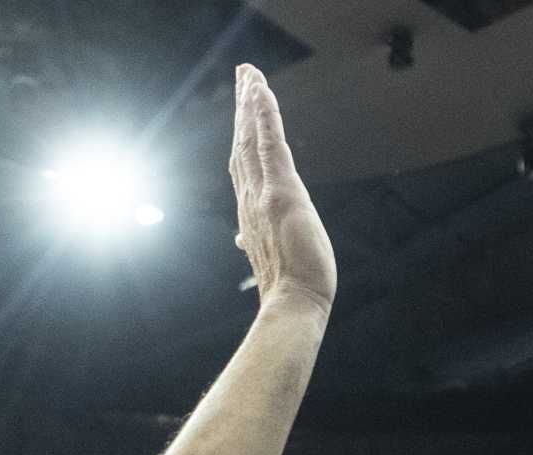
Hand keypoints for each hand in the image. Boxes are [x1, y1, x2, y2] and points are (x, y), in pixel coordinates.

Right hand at [229, 65, 335, 314]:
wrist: (293, 304)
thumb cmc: (288, 287)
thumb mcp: (271, 257)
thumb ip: (254, 240)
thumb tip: (240, 240)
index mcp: (251, 209)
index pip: (244, 162)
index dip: (241, 132)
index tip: (241, 108)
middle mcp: (251, 196)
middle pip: (243, 142)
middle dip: (243, 107)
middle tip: (244, 75)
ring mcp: (263, 192)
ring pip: (253, 138)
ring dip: (252, 102)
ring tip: (251, 73)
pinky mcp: (281, 191)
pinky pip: (270, 144)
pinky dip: (264, 115)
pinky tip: (260, 91)